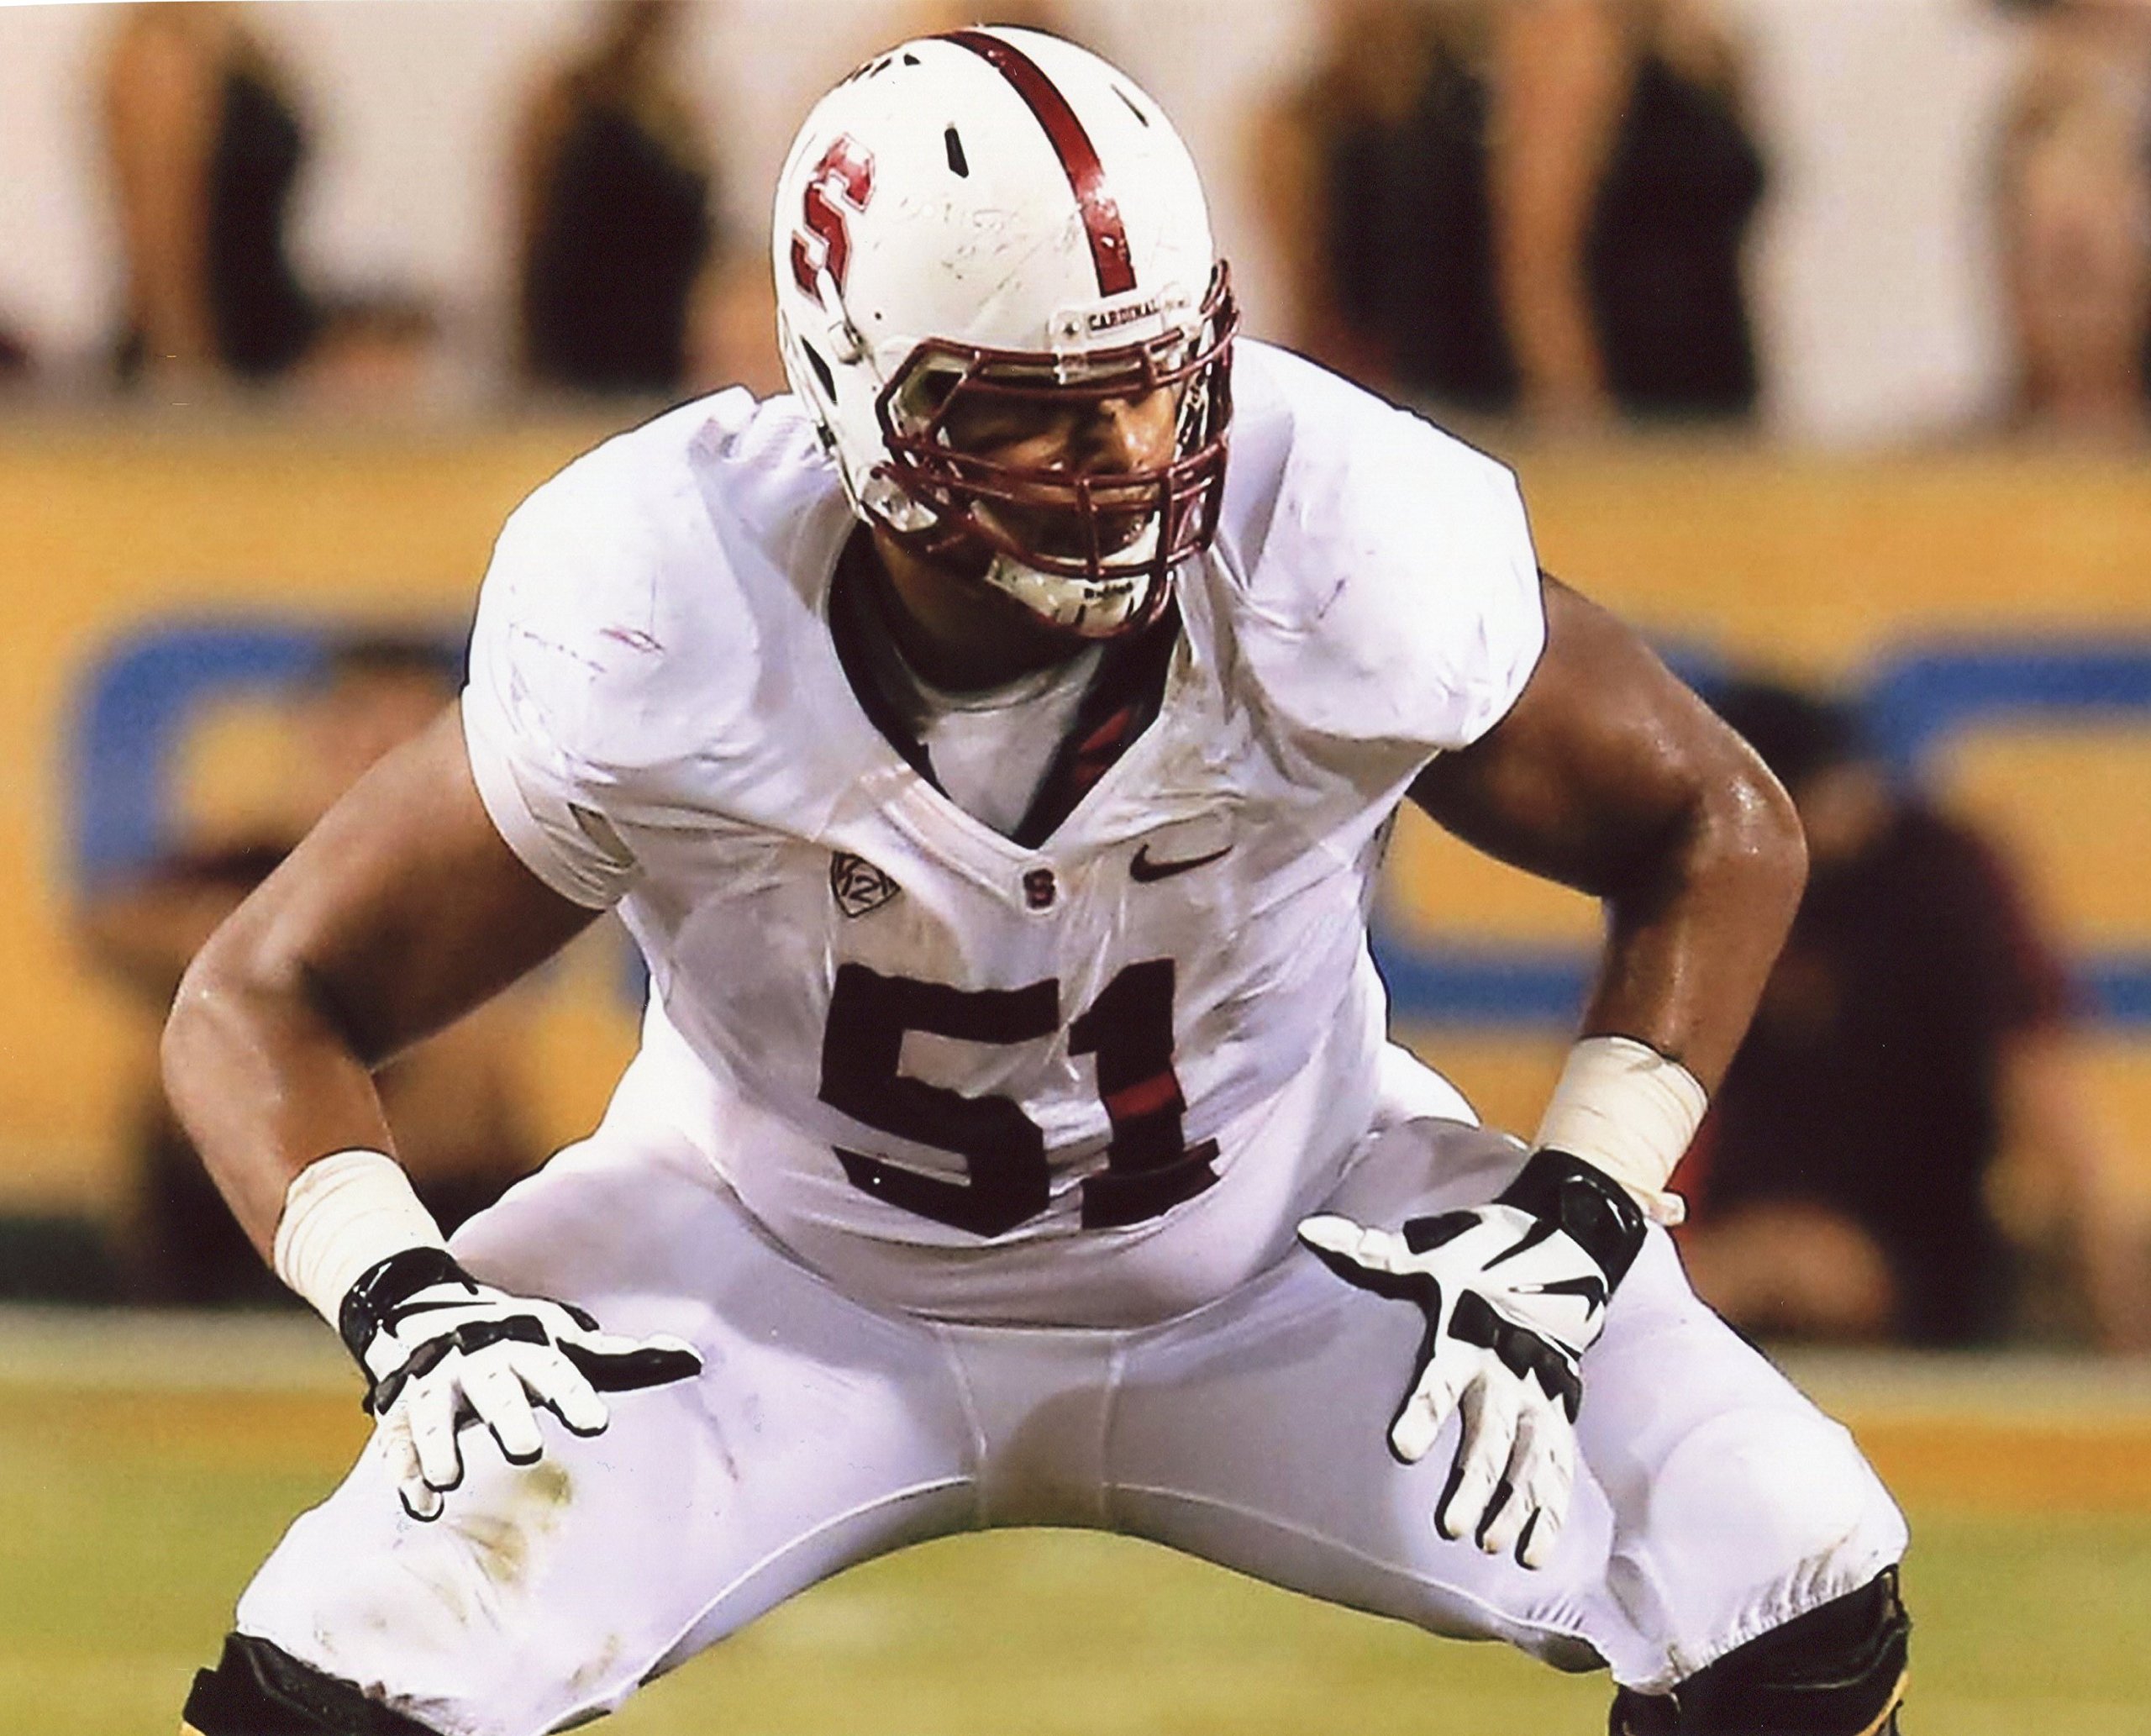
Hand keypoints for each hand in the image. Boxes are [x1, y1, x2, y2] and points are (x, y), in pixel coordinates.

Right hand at [339, 1247, 702, 1520]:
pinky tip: (421, 1505)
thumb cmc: (521, 1344)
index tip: (597, 1424)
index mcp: (528, 1349)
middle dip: (506, 1416)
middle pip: (495, 1389)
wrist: (430, 1312)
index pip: (556, 1371)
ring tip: (450, 1481)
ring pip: (433, 1413)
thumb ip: (625, 1361)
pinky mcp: (401, 1411)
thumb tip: (694, 1359)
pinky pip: (397, 1440)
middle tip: (525, 1451)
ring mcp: (436, 1386)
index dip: (574, 1395)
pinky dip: (405, 1470)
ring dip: (439, 1445)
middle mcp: (481, 1364)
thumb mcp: (569, 1348)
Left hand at [1297, 1149, 1643, 1568]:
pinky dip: (1551, 1511)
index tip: (1404, 1450)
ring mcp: (1539, 1395)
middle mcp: (1507, 1372)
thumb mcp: (1426, 1253)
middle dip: (1474, 1481)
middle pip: (1490, 1436)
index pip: (1441, 1380)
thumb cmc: (1481, 1255)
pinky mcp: (1560, 1411)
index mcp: (1467, 1338)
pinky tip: (1533, 1552)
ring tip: (1492, 1547)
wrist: (1564, 1246)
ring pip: (1529, 1460)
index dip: (1425, 1414)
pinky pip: (1559, 1467)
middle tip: (1451, 1526)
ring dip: (1513, 1504)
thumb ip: (1368, 1253)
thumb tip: (1308, 1230)